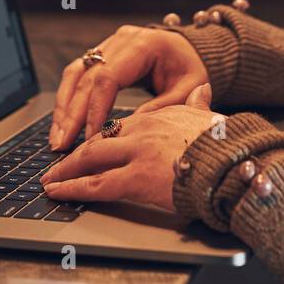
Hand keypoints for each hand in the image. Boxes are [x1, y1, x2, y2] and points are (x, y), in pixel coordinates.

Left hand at [42, 83, 216, 213]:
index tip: (89, 145)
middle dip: (73, 154)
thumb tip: (202, 91)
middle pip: (98, 140)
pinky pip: (95, 185)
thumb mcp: (211, 117)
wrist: (234, 163)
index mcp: (159, 116)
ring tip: (50, 181)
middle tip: (56, 164)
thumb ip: (200, 104)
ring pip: (89, 160)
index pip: (119, 126)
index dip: (100, 137)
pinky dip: (72, 189)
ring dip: (65, 171)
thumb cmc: (227, 145)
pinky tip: (57, 193)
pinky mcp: (135, 178)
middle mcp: (142, 130)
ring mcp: (136, 153)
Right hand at [49, 23, 206, 149]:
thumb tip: (126, 131)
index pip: (109, 77)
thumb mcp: (188, 88)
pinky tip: (63, 122)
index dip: (95, 108)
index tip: (90, 138)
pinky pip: (78, 74)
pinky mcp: (102, 54)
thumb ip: (161, 108)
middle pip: (86, 76)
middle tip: (61, 144)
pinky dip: (68, 99)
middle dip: (72, 113)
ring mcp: (109, 44)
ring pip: (75, 74)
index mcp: (143, 44)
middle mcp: (121, 40)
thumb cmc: (191, 68)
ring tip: (57, 137)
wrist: (191, 48)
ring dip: (64, 107)